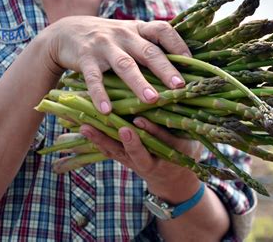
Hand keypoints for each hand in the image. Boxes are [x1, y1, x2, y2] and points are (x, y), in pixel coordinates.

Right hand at [41, 16, 190, 112]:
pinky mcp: (85, 58)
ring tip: (151, 100)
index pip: (163, 30)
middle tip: (180, 86)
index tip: (192, 62)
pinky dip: (100, 94)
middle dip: (165, 68)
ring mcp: (104, 45)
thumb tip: (185, 64)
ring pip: (125, 64)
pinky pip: (94, 78)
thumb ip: (150, 46)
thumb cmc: (109, 39)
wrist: (67, 31)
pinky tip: (107, 110)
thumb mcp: (130, 35)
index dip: (179, 44)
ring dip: (138, 83)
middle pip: (148, 51)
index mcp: (139, 29)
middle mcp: (124, 34)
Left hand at [80, 117, 203, 202]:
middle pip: (137, 151)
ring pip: (117, 151)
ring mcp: (135, 161)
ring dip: (101, 139)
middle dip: (128, 141)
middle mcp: (152, 160)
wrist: (173, 179)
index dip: (152, 131)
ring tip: (86, 127)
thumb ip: (187, 123)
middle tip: (120, 129)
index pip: (162, 140)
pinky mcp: (124, 159)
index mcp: (172, 152)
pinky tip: (81, 128)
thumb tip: (184, 92)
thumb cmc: (185, 150)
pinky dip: (95, 140)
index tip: (141, 121)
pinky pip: (108, 151)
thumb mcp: (192, 141)